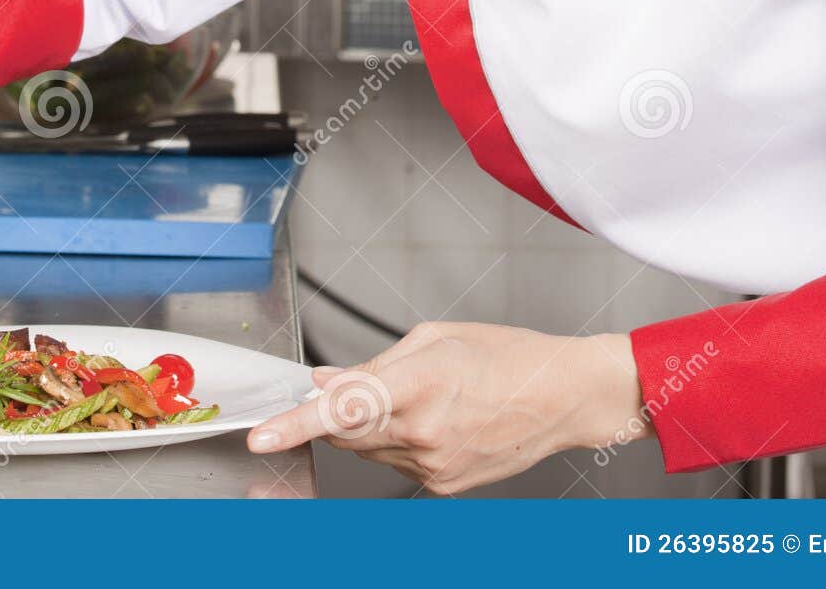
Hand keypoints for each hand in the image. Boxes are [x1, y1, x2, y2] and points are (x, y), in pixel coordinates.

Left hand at [245, 322, 644, 494]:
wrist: (564, 398)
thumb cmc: (507, 356)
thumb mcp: (435, 340)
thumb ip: (372, 364)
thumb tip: (326, 380)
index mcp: (420, 385)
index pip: (342, 408)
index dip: (295, 424)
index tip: (261, 436)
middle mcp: (424, 432)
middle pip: (347, 430)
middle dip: (336, 410)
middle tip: (354, 383)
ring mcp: (434, 465)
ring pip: (369, 448)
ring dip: (372, 424)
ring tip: (418, 396)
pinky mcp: (443, 485)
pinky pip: (396, 463)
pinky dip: (398, 441)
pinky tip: (433, 420)